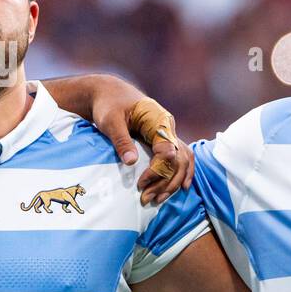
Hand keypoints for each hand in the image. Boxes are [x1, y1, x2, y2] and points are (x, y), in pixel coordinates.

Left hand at [80, 77, 191, 205]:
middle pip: (178, 160)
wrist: (109, 92)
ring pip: (182, 161)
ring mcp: (168, 134)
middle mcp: (169, 128)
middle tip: (147, 198)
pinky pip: (179, 159)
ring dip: (173, 182)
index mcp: (160, 120)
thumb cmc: (109, 104)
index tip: (141, 183)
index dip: (157, 170)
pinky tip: (179, 188)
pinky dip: (180, 174)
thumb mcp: (110, 121)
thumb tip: (132, 162)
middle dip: (166, 182)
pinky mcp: (163, 140)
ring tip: (159, 199)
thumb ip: (122, 140)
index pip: (167, 151)